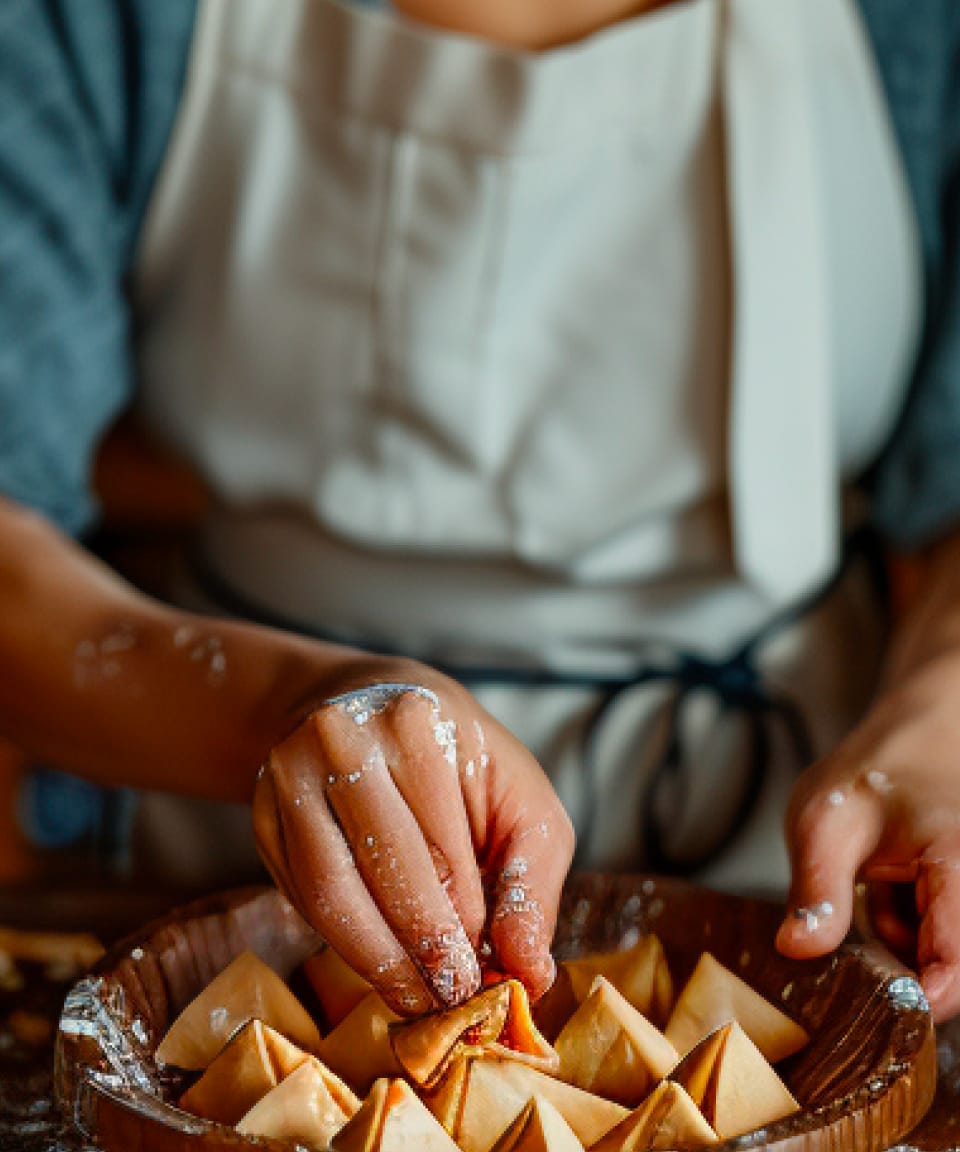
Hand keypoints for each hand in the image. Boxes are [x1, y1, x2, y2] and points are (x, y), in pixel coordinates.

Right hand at [252, 665, 574, 1015]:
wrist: (367, 701)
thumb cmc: (459, 757)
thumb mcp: (520, 797)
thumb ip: (534, 880)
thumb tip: (528, 972)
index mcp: (414, 724)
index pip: (443, 851)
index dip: (467, 926)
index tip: (486, 975)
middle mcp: (341, 739)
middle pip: (382, 872)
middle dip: (422, 951)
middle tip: (451, 998)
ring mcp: (289, 775)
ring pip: (330, 893)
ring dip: (376, 961)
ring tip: (415, 995)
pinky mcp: (262, 813)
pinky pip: (300, 895)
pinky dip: (341, 939)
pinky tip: (377, 958)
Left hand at [776, 651, 959, 1021]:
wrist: (903, 744)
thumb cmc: (868, 775)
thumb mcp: (823, 826)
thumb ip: (817, 889)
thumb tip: (796, 950)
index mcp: (955, 868)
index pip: (956, 961)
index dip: (923, 998)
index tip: (881, 1011)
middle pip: (950, 970)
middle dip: (900, 980)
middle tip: (848, 963)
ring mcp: (958, 899)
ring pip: (933, 960)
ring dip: (892, 957)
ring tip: (860, 903)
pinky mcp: (949, 908)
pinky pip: (924, 944)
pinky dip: (893, 938)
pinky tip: (872, 900)